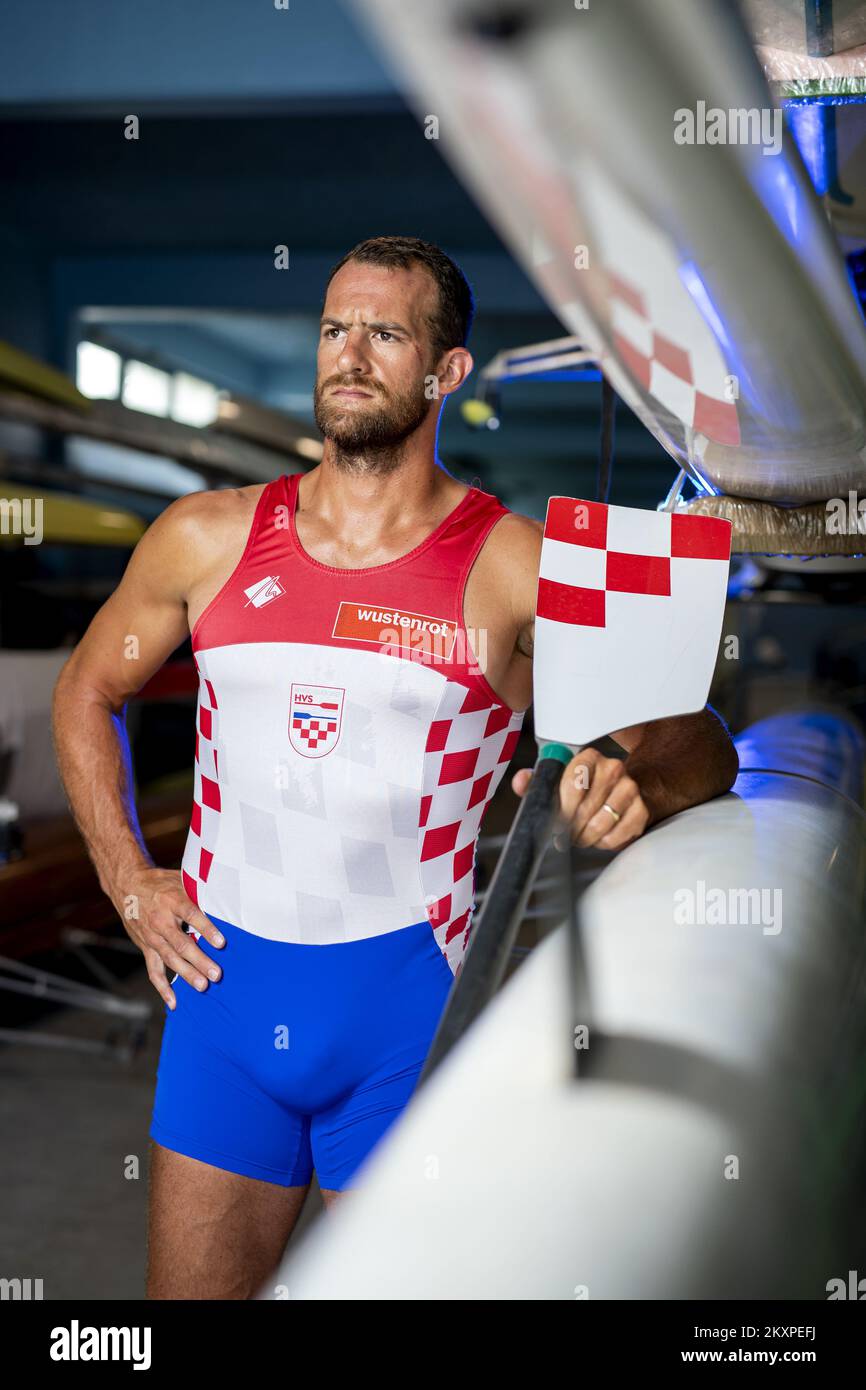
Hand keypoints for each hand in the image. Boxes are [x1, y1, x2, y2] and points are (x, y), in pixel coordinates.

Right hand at [112, 867, 224, 1008]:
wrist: (126, 885)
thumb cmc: (161, 883)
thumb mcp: (179, 880)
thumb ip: (198, 892)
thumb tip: (226, 899)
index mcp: (172, 900)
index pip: (191, 915)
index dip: (206, 929)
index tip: (221, 943)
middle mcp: (160, 920)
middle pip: (181, 943)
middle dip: (200, 960)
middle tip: (216, 974)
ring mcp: (152, 937)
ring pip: (170, 959)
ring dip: (186, 974)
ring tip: (203, 986)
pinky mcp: (146, 947)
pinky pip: (154, 971)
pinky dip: (163, 988)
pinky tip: (174, 1002)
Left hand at [511, 747, 650, 850]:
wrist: (623, 790)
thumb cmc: (587, 788)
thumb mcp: (559, 780)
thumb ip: (537, 781)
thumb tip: (521, 781)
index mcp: (588, 758)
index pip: (573, 783)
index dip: (562, 809)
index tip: (555, 823)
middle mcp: (612, 768)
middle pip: (585, 808)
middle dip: (570, 829)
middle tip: (564, 837)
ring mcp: (629, 788)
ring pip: (601, 824)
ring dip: (586, 838)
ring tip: (581, 837)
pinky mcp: (641, 809)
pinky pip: (617, 836)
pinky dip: (604, 842)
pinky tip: (599, 837)